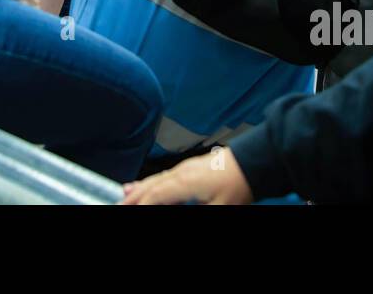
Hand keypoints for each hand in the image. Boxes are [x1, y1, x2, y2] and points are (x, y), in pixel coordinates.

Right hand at [120, 150, 253, 204]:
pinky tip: (153, 182)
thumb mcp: (219, 208)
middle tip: (118, 203)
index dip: (139, 204)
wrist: (254, 161)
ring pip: (156, 179)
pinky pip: (165, 175)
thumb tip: (174, 207)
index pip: (154, 196)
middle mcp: (181, 173)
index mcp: (184, 182)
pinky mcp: (193, 168)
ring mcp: (186, 168)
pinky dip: (153, 180)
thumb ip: (196, 212)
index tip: (125, 209)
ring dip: (140, 187)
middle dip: (133, 196)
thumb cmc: (238, 184)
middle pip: (150, 186)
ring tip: (126, 193)